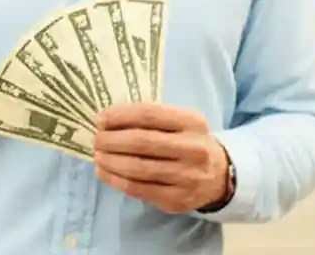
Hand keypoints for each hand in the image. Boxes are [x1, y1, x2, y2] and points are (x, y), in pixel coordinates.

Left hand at [93, 103, 231, 213]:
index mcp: (192, 122)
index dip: (119, 115)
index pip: (149, 114)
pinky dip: (115, 180)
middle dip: (111, 140)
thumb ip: (148, 119)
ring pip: (138, 168)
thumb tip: (105, 120)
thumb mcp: (178, 123)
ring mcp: (188, 177)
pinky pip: (138, 189)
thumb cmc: (186, 142)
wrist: (219, 176)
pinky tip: (103, 172)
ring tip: (97, 155)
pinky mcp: (177, 200)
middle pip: (142, 142)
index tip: (99, 118)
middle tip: (96, 139)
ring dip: (110, 161)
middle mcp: (194, 150)